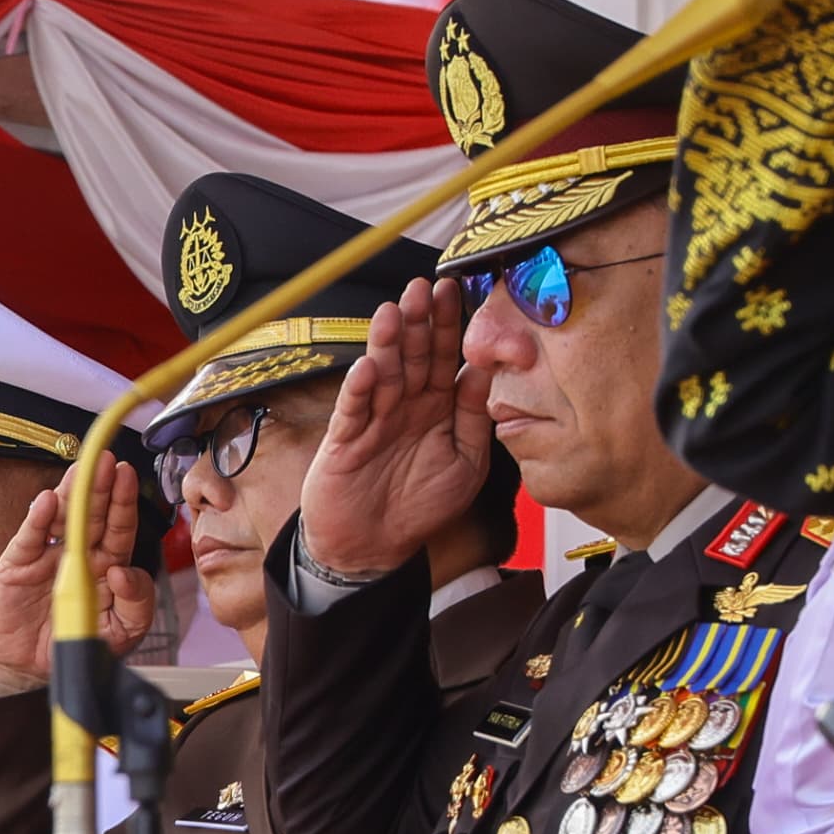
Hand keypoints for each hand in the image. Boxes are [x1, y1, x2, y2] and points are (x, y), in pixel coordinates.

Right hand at [0, 464, 153, 695]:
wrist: (30, 668)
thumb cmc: (77, 641)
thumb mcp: (121, 632)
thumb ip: (136, 604)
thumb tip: (125, 572)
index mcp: (107, 564)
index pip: (119, 528)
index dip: (123, 502)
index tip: (127, 477)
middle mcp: (80, 553)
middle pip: (93, 514)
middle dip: (101, 487)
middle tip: (108, 462)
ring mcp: (48, 555)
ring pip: (63, 518)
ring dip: (72, 493)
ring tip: (81, 470)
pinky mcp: (18, 565)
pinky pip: (29, 538)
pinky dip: (38, 519)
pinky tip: (48, 501)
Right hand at [303, 282, 495, 581]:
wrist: (373, 546)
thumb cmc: (422, 506)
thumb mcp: (465, 463)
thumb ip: (475, 417)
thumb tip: (487, 371)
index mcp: (438, 406)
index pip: (446, 358)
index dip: (450, 326)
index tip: (456, 291)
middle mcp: (406, 405)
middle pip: (414, 355)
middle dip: (419, 322)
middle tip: (424, 288)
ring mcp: (375, 419)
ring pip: (383, 374)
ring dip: (387, 344)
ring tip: (393, 313)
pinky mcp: (346, 439)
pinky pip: (354, 410)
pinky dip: (360, 390)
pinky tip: (368, 368)